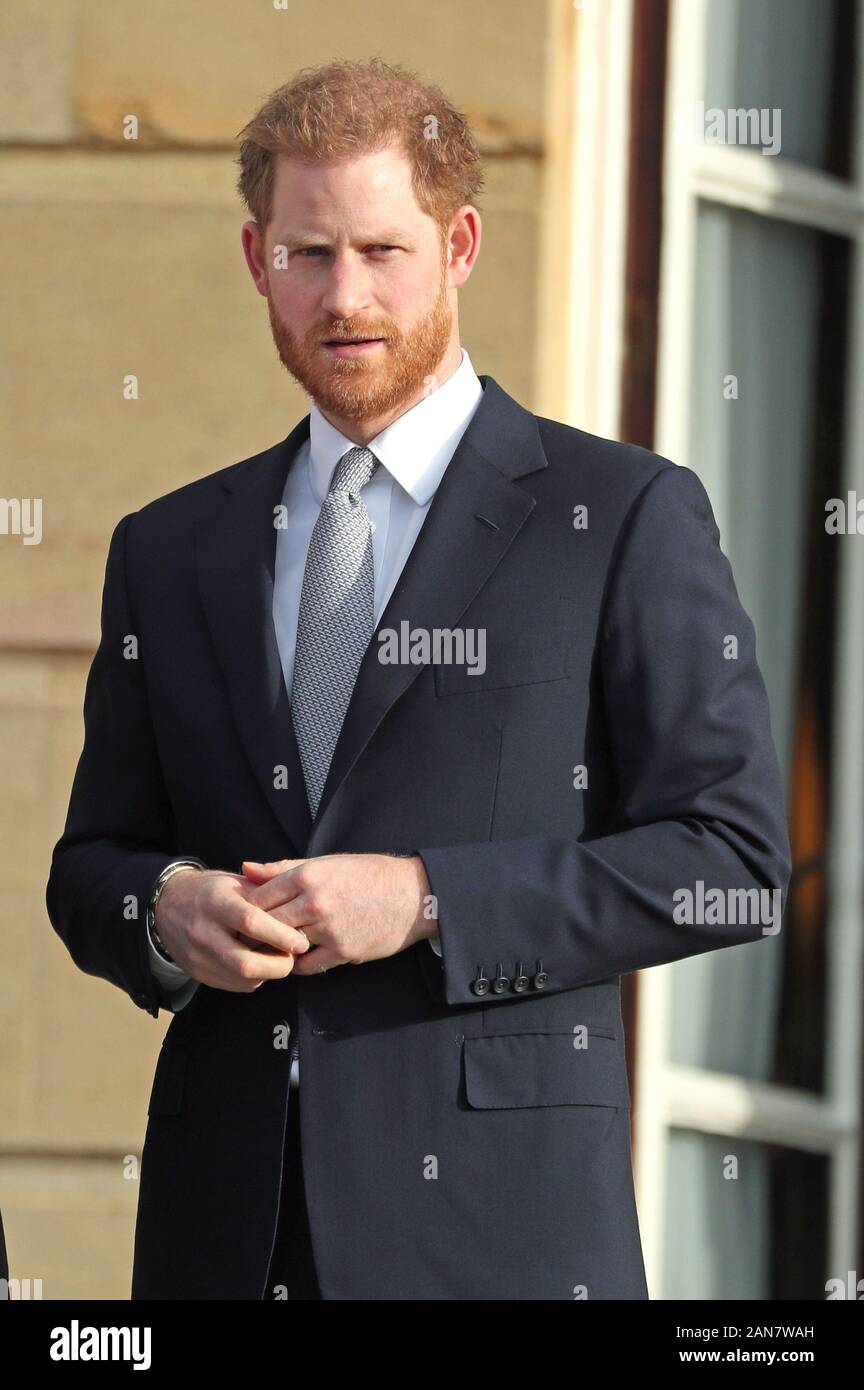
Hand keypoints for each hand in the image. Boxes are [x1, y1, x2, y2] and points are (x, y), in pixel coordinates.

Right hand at [154, 868, 311, 992]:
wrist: (167, 905)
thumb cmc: (210, 891)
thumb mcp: (234, 881)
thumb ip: (264, 894)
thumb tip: (297, 914)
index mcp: (214, 902)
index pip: (250, 923)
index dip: (280, 935)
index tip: (301, 942)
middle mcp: (202, 931)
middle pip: (245, 962)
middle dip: (277, 965)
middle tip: (293, 957)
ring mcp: (197, 956)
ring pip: (241, 979)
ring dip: (268, 974)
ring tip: (279, 960)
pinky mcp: (197, 973)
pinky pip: (233, 985)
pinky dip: (254, 979)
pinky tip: (260, 965)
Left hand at [240, 854, 434, 973]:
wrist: (413, 896)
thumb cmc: (369, 875)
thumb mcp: (327, 862)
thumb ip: (283, 867)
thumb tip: (245, 868)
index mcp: (308, 876)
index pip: (260, 896)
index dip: (247, 907)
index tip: (243, 914)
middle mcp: (315, 902)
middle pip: (267, 923)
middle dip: (257, 930)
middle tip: (249, 935)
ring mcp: (328, 929)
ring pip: (285, 945)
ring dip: (278, 947)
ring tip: (273, 946)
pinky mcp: (342, 951)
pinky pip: (307, 966)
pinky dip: (299, 963)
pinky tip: (299, 956)